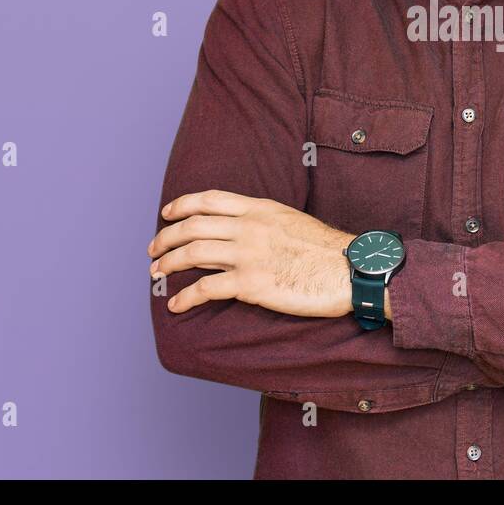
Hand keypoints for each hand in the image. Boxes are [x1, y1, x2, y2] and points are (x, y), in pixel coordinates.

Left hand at [149, 190, 353, 317]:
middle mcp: (249, 227)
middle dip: (166, 238)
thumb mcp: (290, 222)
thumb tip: (236, 232)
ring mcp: (248, 254)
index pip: (209, 200)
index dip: (182, 205)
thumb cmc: (326, 250)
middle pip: (193, 226)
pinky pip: (207, 288)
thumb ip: (262, 222)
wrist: (349, 269)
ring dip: (169, 264)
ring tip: (157, 273)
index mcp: (259, 209)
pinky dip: (186, 297)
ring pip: (193, 253)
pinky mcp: (251, 283)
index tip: (167, 214)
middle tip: (153, 250)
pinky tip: (176, 304)